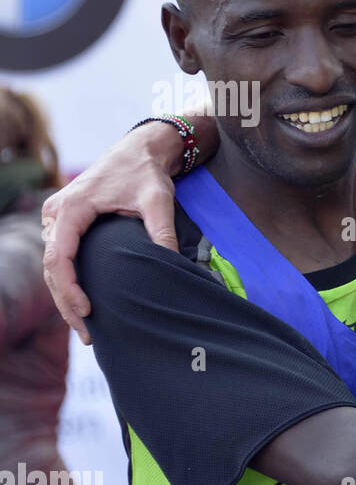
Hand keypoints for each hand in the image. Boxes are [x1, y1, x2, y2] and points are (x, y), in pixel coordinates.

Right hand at [42, 123, 182, 343]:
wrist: (140, 150)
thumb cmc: (146, 173)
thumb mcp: (158, 201)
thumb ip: (162, 231)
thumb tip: (174, 266)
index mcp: (72, 207)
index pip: (59, 256)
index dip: (69, 287)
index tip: (87, 310)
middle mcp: (57, 213)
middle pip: (52, 267)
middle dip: (67, 302)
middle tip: (88, 334)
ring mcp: (58, 218)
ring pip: (53, 266)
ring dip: (66, 297)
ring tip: (86, 328)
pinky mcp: (66, 223)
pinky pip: (60, 257)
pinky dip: (69, 282)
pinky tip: (84, 306)